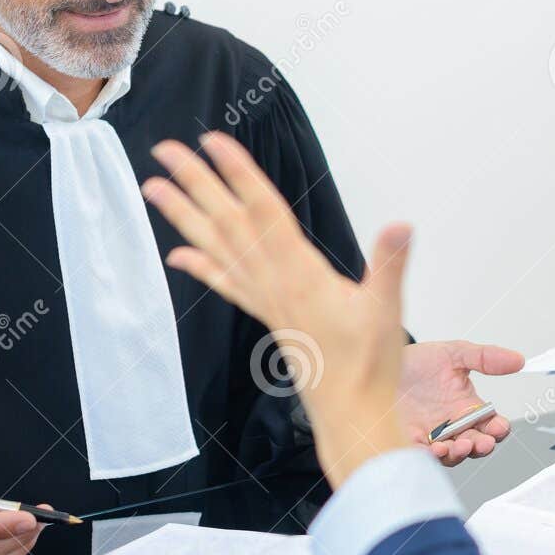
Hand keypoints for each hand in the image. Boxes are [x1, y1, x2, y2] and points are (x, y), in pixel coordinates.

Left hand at [144, 133, 413, 487]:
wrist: (349, 411)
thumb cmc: (369, 363)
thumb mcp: (387, 309)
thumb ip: (390, 264)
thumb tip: (401, 226)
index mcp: (301, 273)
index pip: (265, 211)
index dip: (239, 174)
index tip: (213, 142)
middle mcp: (274, 281)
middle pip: (229, 222)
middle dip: (197, 183)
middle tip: (165, 150)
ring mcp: (265, 298)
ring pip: (217, 247)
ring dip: (184, 216)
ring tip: (153, 188)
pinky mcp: (266, 313)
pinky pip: (225, 283)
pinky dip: (199, 265)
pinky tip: (177, 255)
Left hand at [400, 341, 522, 464]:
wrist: (383, 364)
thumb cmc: (420, 362)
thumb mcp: (455, 353)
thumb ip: (485, 358)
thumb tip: (518, 360)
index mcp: (467, 407)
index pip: (490, 424)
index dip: (498, 429)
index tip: (499, 427)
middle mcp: (452, 425)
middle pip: (475, 444)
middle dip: (482, 446)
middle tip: (482, 442)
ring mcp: (432, 435)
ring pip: (452, 454)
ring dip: (458, 454)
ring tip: (459, 446)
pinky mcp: (410, 440)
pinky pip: (422, 455)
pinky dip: (429, 457)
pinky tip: (432, 450)